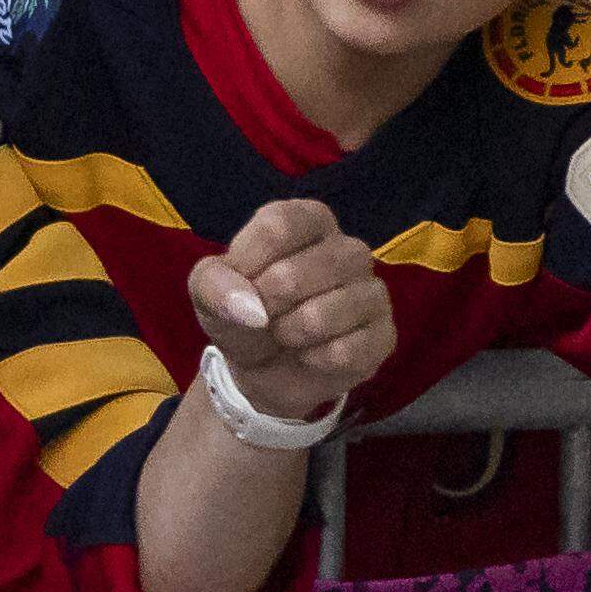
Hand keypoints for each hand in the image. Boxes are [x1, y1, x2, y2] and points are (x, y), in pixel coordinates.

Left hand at [188, 196, 395, 424]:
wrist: (262, 371)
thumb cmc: (240, 312)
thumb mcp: (207, 292)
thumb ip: (215, 284)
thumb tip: (249, 306)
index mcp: (307, 220)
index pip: (279, 226)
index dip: (249, 264)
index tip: (238, 286)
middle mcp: (347, 248)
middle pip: (302, 269)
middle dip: (267, 305)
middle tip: (261, 317)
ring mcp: (371, 291)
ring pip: (333, 308)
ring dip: (292, 332)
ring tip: (285, 334)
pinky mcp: (383, 335)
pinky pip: (351, 349)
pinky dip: (316, 360)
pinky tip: (310, 356)